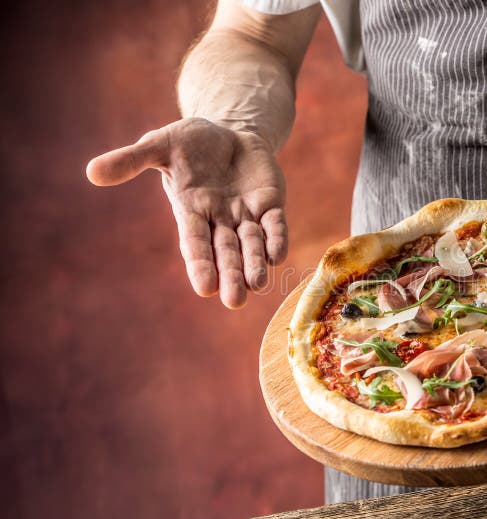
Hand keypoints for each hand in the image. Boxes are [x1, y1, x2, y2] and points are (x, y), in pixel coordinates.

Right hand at [86, 117, 287, 308]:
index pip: (195, 243)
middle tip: (235, 300)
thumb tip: (91, 171)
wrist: (229, 132)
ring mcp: (247, 214)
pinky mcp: (270, 204)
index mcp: (191, 212)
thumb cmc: (191, 143)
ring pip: (252, 244)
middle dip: (231, 274)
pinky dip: (276, 239)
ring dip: (255, 264)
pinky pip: (275, 225)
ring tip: (258, 284)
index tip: (205, 288)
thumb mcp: (160, 145)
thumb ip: (131, 160)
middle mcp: (220, 220)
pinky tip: (278, 256)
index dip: (200, 265)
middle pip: (226, 252)